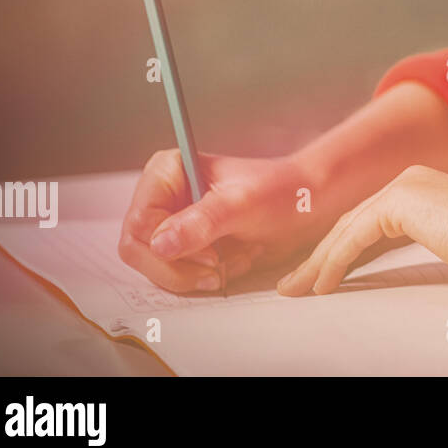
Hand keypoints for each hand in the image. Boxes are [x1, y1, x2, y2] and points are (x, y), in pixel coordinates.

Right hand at [118, 150, 330, 292]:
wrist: (309, 203)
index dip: (167, 249)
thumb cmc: (282, 191)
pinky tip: (239, 259)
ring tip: (240, 254)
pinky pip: (180, 275)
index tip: (209, 256)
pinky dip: (210, 275)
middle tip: (222, 265)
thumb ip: (202, 222)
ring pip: (160, 268)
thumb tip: (159, 244)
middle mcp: (163, 196)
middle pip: (142, 252)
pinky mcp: (187, 244)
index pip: (139, 224)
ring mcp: (173, 222)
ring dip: (202, 272)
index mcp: (167, 172)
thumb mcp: (243, 204)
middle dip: (184, 266)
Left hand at [276, 165, 447, 308]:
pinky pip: (355, 236)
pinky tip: (323, 286)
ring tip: (294, 290)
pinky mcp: (400, 201)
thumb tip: (432, 259)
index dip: (340, 250)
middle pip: (353, 222)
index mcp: (425, 186)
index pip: (371, 221)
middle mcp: (412, 178)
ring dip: (317, 262)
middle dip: (319, 255)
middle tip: (293, 284)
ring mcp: (405, 185)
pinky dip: (334, 263)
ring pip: (348, 229)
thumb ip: (436, 241)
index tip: (319, 278)